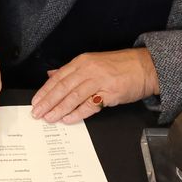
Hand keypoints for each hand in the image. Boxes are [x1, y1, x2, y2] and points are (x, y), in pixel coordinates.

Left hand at [30, 48, 158, 123]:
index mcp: (82, 61)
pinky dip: (77, 113)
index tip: (35, 101)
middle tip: (37, 113)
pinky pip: (89, 105)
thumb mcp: (93, 62)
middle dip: (48, 102)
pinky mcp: (110, 93)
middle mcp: (89, 69)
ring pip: (73, 97)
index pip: (58, 77)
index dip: (45, 91)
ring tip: (49, 118)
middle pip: (63, 88)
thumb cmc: (120, 66)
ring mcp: (100, 81)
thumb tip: (52, 76)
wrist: (145, 66)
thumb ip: (72, 70)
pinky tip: (68, 119)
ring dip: (59, 109)